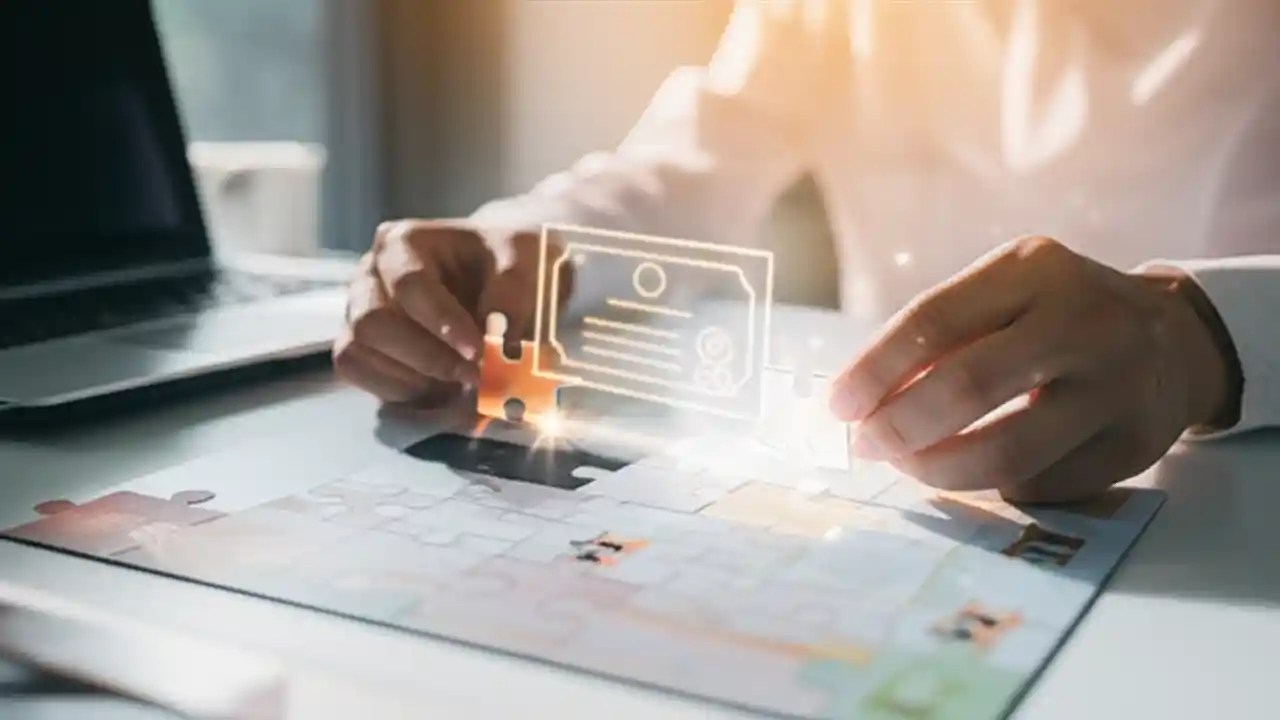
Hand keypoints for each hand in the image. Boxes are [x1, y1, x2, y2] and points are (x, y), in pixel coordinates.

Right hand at [333, 220, 554, 403]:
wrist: (496, 273)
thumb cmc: (504, 260)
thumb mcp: (524, 258)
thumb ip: (514, 292)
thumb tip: (502, 341)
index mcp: (403, 243)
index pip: (410, 285)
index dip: (442, 323)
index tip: (479, 352)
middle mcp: (370, 275)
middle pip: (372, 322)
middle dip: (426, 357)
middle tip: (475, 377)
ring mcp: (358, 311)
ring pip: (358, 351)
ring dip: (411, 377)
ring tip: (460, 382)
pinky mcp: (359, 345)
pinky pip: (358, 373)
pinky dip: (397, 390)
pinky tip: (438, 389)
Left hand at [828, 237, 1241, 502]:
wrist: (1171, 339)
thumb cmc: (1054, 316)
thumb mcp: (1005, 294)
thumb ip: (940, 338)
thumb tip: (855, 405)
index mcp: (1034, 268)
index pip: (933, 320)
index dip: (874, 370)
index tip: (838, 407)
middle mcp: (1083, 321)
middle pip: (966, 387)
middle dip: (899, 426)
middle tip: (868, 446)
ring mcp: (1117, 386)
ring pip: (1006, 453)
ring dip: (938, 470)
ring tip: (910, 465)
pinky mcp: (1135, 446)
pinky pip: (1041, 484)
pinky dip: (996, 485)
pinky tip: (984, 469)